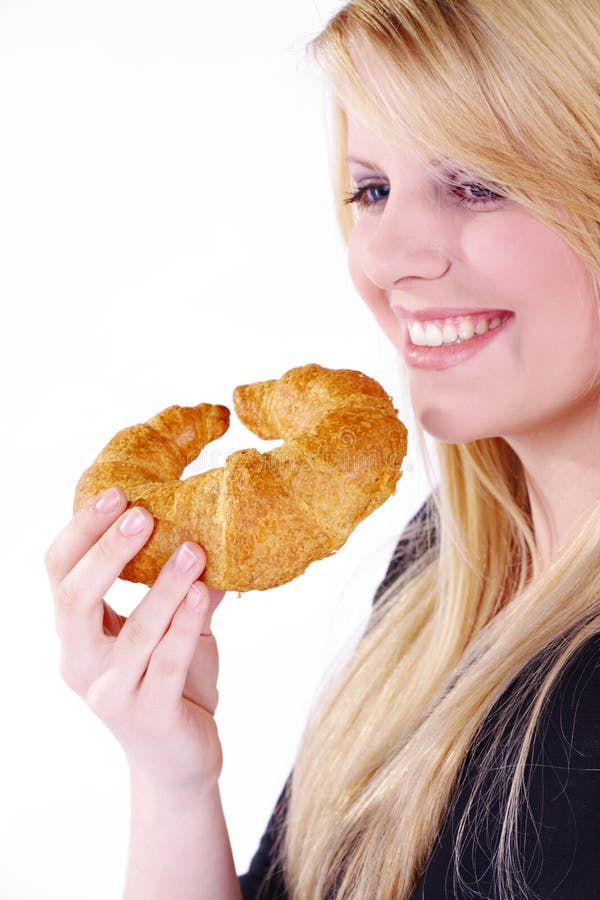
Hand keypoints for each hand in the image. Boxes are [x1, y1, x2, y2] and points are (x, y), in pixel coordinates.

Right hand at [46, 487, 225, 795]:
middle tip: (141, 514)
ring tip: (193, 549)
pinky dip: (186, 625)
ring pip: (132, 631)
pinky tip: (206, 593)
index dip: (82, 531)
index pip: (60, 573)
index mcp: (77, 635)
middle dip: (105, 553)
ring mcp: (110, 693)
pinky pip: (166, 663)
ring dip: (164, 586)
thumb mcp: (175, 627)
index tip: (116, 493)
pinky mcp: (146, 716)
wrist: (181, 763)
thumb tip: (210, 526)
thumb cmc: (173, 686)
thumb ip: (184, 585)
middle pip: (73, 599)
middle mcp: (81, 663)